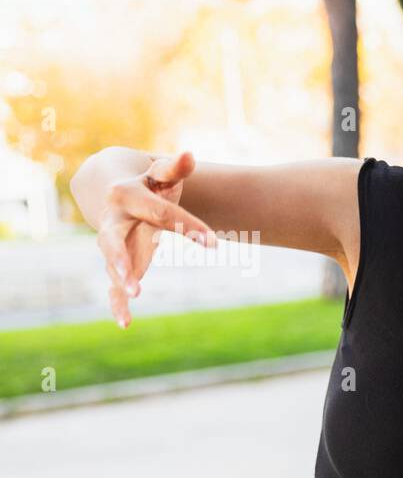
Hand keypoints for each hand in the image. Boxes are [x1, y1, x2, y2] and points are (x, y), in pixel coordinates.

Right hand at [95, 150, 217, 327]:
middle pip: (113, 240)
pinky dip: (118, 304)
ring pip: (112, 264)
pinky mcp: (117, 264)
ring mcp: (112, 244)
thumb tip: (190, 154)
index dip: (188, 227)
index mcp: (127, 196)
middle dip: (121, 257)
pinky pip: (114, 286)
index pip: (161, 213)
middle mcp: (113, 221)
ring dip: (121, 281)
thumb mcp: (162, 175)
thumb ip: (175, 168)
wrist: (115, 192)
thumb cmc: (150, 184)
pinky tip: (126, 323)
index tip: (214, 245)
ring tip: (134, 296)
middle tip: (132, 276)